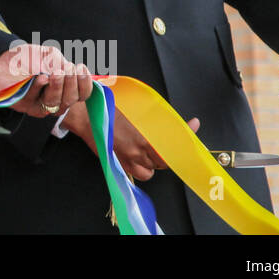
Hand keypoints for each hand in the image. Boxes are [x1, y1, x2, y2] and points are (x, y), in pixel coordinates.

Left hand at [0, 43, 91, 117]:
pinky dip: (38, 87)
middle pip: (71, 99)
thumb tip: (70, 71)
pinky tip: (40, 78)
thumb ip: (60, 62)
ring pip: (55, 103)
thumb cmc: (26, 58)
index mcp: (64, 87)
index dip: (85, 83)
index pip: (82, 93)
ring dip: (58, 86)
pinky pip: (35, 99)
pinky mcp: (25, 105)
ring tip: (56, 73)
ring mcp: (39, 103)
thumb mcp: (47, 55)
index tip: (80, 68)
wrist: (0, 61)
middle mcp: (54, 98)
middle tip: (68, 69)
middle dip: (71, 83)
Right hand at [64, 102, 199, 180]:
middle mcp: (138, 150)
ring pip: (152, 170)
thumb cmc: (107, 106)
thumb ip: (153, 115)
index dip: (187, 134)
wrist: (85, 115)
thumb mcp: (135, 105)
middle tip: (173, 141)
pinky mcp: (119, 163)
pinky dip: (142, 168)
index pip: (174, 142)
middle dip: (171, 151)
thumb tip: (169, 117)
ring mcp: (128, 159)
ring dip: (155, 162)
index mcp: (145, 134)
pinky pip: (138, 173)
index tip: (193, 125)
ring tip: (153, 150)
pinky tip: (140, 158)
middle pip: (165, 159)